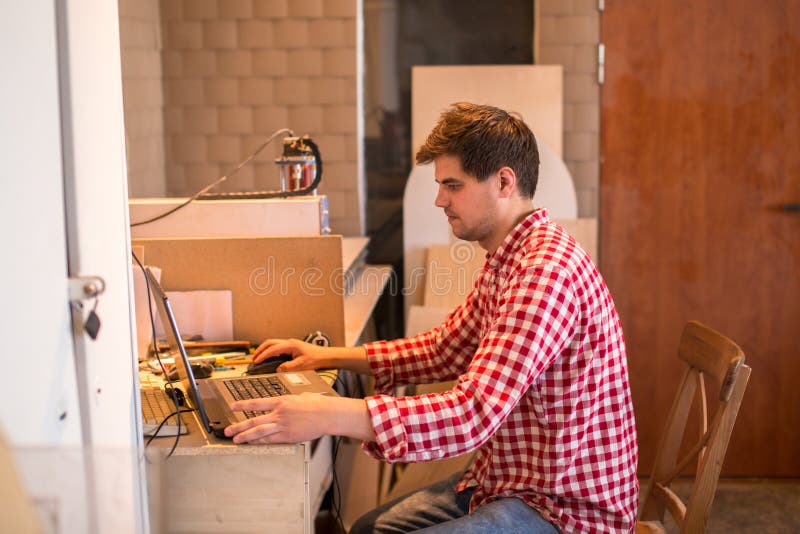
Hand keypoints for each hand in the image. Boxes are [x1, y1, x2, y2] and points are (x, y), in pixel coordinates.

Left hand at [224, 395, 375, 443]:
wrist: (327, 414)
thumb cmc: (317, 404)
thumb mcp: (299, 397)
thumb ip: (288, 401)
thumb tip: (283, 403)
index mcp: (281, 401)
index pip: (256, 403)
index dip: (242, 405)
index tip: (232, 407)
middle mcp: (279, 413)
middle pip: (253, 420)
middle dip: (238, 426)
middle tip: (227, 430)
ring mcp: (283, 425)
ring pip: (259, 432)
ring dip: (245, 436)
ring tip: (236, 440)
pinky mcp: (288, 436)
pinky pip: (271, 440)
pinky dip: (260, 442)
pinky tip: (253, 443)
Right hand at [251, 338, 330, 372]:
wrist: (325, 356)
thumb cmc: (316, 359)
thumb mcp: (302, 365)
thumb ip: (289, 367)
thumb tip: (278, 369)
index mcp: (290, 345)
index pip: (272, 349)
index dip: (263, 355)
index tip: (256, 361)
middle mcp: (289, 343)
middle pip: (270, 343)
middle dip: (260, 350)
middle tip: (253, 359)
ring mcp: (290, 344)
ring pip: (273, 344)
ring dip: (265, 350)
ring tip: (258, 358)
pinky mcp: (291, 348)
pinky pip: (277, 348)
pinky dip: (270, 352)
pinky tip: (269, 359)